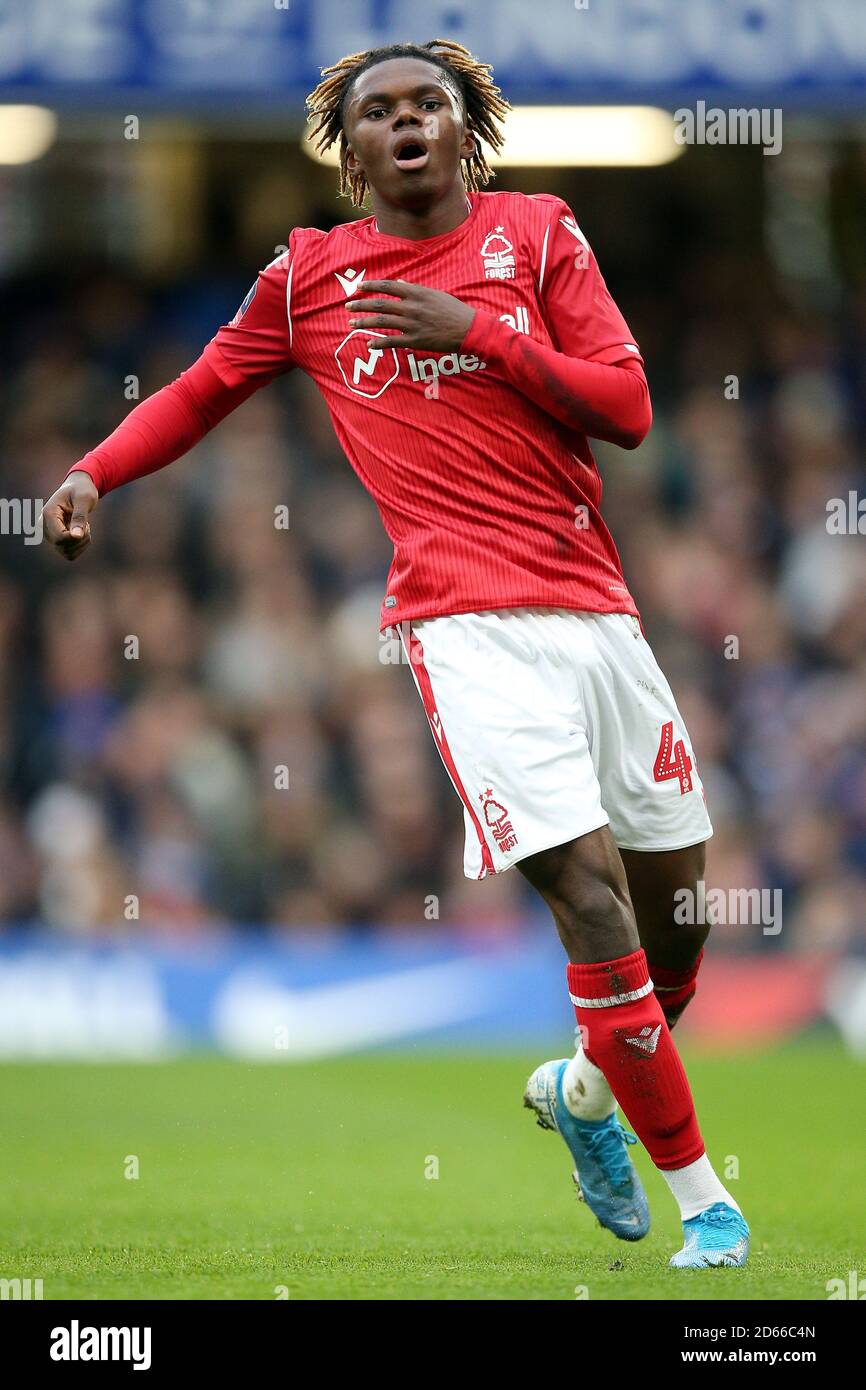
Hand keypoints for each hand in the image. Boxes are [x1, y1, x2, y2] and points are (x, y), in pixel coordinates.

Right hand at [41, 471, 98, 560]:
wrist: (78, 488)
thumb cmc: (82, 490)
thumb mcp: (84, 499)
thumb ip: (80, 517)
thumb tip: (76, 536)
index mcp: (48, 513)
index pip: (59, 538)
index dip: (75, 538)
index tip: (86, 525)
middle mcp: (44, 526)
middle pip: (62, 547)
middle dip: (80, 539)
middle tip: (87, 524)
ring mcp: (49, 534)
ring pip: (67, 553)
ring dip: (81, 543)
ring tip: (84, 527)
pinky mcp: (56, 540)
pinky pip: (70, 554)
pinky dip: (80, 546)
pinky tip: (81, 532)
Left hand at [346, 280, 475, 351]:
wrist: (468, 329)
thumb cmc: (453, 310)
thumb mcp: (435, 294)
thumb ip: (415, 289)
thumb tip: (400, 284)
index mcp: (416, 293)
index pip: (388, 286)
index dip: (371, 286)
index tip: (358, 287)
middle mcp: (411, 307)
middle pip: (380, 305)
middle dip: (361, 305)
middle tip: (347, 306)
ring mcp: (412, 325)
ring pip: (382, 323)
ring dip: (364, 323)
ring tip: (351, 324)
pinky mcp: (415, 341)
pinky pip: (392, 342)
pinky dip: (379, 343)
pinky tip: (369, 344)